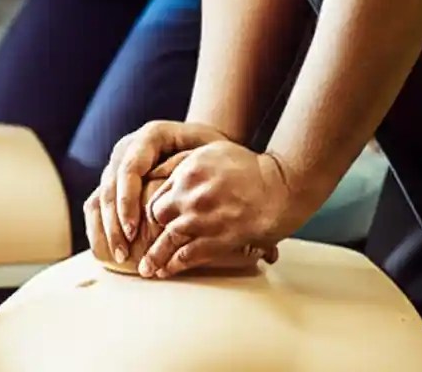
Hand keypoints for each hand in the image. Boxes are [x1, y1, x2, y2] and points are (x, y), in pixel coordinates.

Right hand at [84, 121, 230, 266]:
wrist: (205, 145)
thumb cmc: (214, 153)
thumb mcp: (212, 153)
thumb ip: (194, 169)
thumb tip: (175, 200)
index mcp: (150, 137)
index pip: (129, 169)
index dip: (127, 201)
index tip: (133, 231)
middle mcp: (128, 148)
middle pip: (110, 186)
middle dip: (113, 223)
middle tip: (123, 254)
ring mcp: (117, 165)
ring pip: (99, 197)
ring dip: (104, 230)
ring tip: (118, 258)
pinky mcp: (114, 183)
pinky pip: (97, 206)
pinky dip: (100, 230)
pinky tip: (110, 253)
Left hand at [89, 169, 276, 275]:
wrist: (281, 185)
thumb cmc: (249, 166)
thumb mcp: (211, 150)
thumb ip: (183, 161)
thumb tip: (157, 171)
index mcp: (187, 171)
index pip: (157, 194)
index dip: (150, 210)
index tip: (147, 221)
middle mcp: (190, 195)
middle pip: (158, 216)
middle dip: (150, 232)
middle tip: (140, 245)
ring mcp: (202, 219)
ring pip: (168, 241)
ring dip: (154, 257)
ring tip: (146, 269)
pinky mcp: (217, 239)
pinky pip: (188, 256)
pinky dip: (173, 265)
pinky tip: (165, 271)